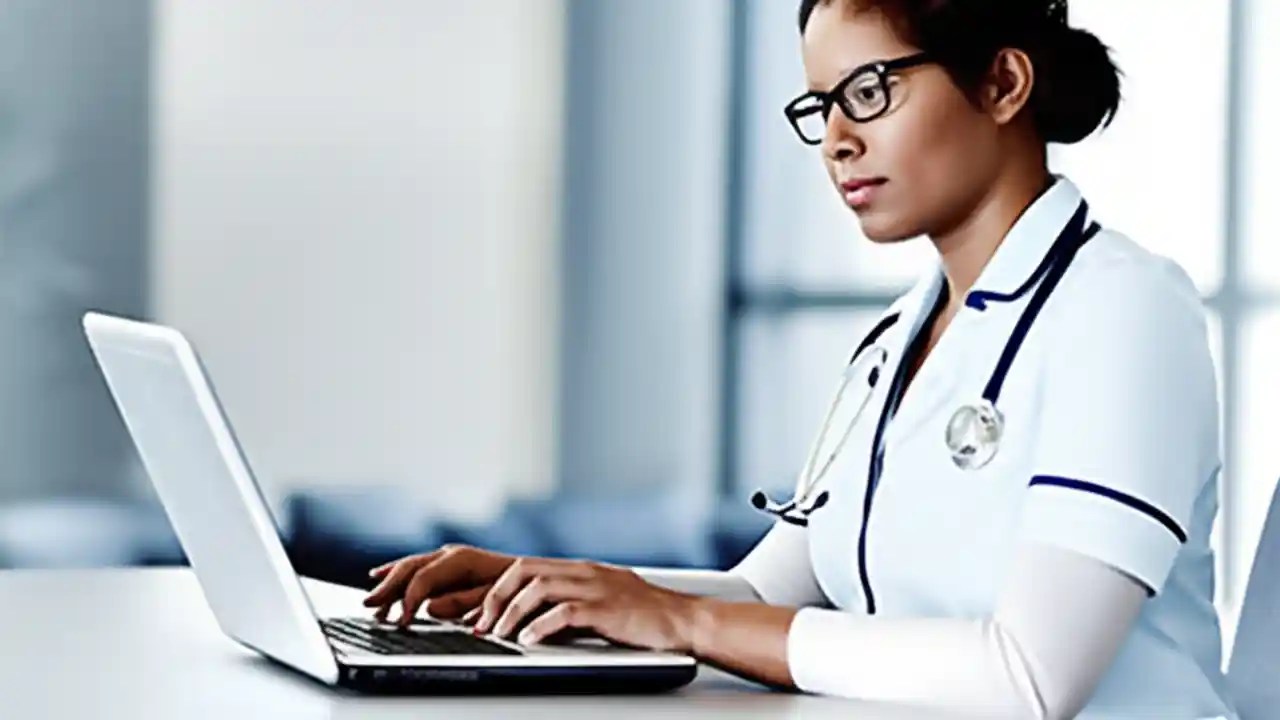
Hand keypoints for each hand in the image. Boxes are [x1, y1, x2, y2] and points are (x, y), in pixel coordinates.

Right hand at [362, 544, 515, 625]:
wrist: (537, 577)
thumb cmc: (520, 588)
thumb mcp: (496, 597)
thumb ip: (462, 602)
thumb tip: (429, 607)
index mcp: (462, 559)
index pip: (423, 578)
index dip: (408, 600)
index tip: (401, 622)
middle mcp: (451, 555)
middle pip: (410, 568)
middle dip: (388, 587)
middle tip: (369, 605)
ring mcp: (448, 559)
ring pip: (409, 568)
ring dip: (389, 585)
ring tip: (372, 604)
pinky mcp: (447, 567)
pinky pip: (415, 569)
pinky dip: (396, 575)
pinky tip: (379, 577)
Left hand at [473, 557, 700, 651]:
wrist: (683, 621)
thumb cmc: (643, 617)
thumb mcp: (600, 602)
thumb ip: (568, 604)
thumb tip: (531, 622)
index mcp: (580, 570)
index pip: (526, 567)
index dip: (497, 589)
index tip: (480, 614)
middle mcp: (585, 573)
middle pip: (525, 570)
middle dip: (496, 596)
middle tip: (481, 624)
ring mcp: (597, 588)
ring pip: (540, 587)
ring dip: (512, 612)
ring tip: (499, 634)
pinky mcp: (608, 609)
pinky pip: (566, 612)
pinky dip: (541, 626)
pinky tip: (529, 640)